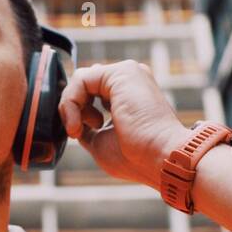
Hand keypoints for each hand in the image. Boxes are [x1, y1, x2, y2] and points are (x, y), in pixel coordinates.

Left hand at [57, 60, 191, 187]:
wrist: (161, 158)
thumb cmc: (137, 157)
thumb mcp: (101, 142)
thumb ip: (86, 128)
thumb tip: (72, 122)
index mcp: (127, 96)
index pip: (91, 93)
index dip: (77, 113)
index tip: (79, 135)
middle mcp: (129, 81)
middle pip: (85, 85)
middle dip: (72, 109)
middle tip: (77, 132)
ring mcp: (128, 74)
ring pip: (81, 80)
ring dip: (70, 106)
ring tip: (78, 129)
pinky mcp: (122, 72)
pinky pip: (81, 79)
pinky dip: (71, 102)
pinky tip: (78, 123)